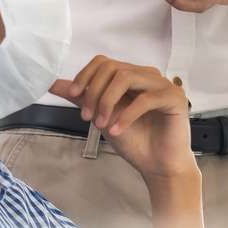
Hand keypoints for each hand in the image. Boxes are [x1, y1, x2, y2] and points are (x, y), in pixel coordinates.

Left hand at [50, 56, 196, 182]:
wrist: (157, 165)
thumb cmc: (135, 140)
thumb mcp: (101, 116)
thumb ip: (82, 98)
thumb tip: (53, 84)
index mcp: (132, 76)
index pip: (104, 62)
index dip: (85, 75)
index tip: (73, 95)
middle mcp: (147, 76)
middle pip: (112, 68)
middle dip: (94, 91)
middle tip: (87, 117)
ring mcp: (163, 85)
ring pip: (126, 77)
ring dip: (107, 101)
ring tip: (101, 125)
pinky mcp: (174, 99)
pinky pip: (145, 99)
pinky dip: (126, 115)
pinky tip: (116, 130)